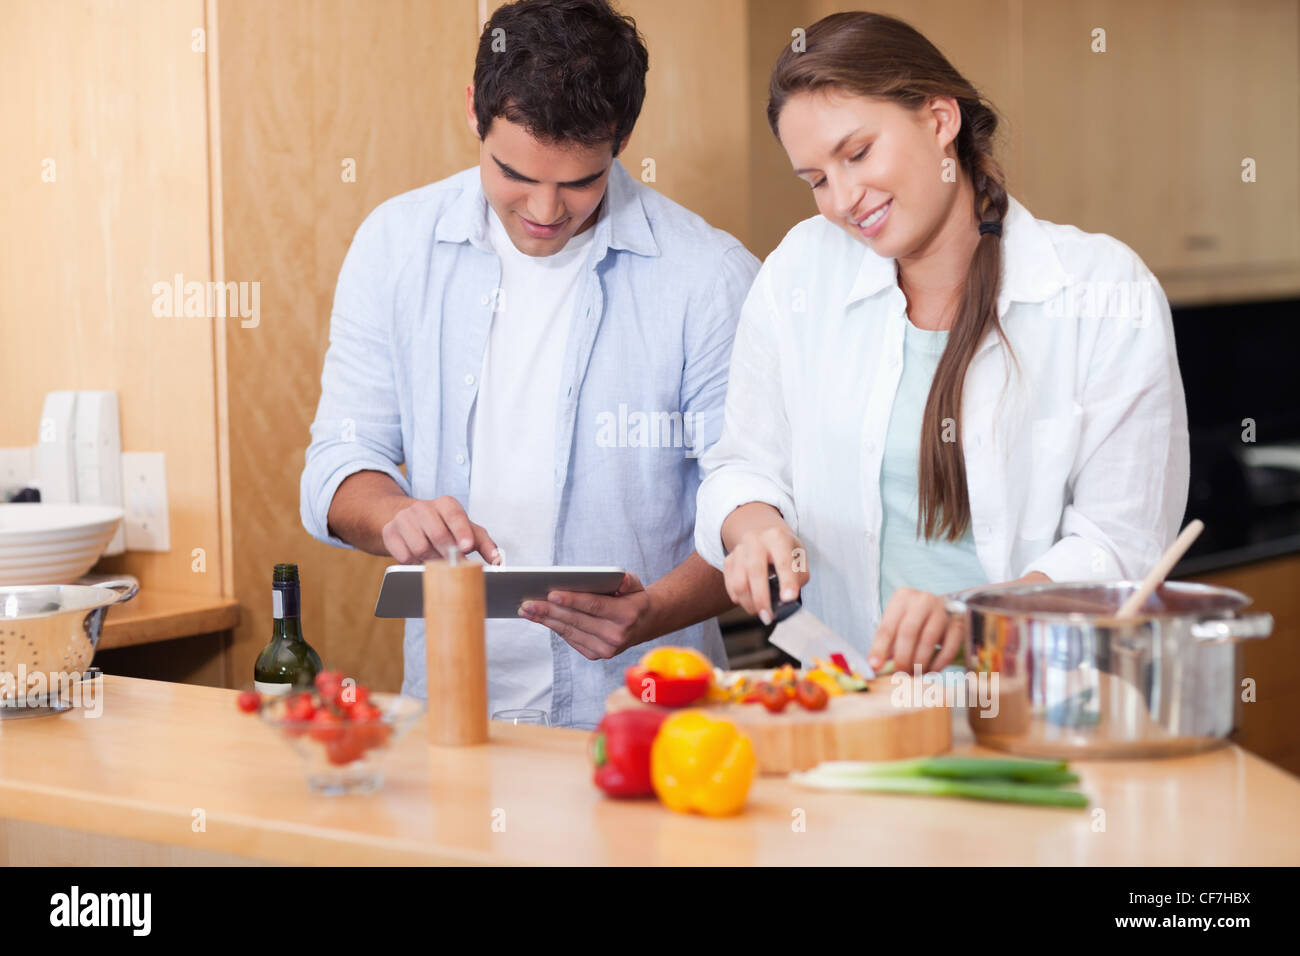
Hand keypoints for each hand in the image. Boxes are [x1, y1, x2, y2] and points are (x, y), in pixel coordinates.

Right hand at [380, 495, 499, 563]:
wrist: (409, 521)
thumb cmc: (444, 527)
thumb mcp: (467, 530)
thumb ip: (484, 544)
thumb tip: (498, 560)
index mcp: (446, 504)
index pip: (455, 515)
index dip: (461, 532)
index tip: (467, 546)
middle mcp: (424, 507)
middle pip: (438, 535)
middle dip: (447, 554)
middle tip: (452, 563)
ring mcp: (404, 518)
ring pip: (420, 548)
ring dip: (430, 560)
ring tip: (435, 558)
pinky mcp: (390, 532)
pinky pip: (403, 555)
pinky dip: (414, 563)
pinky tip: (419, 558)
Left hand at [519, 573, 651, 660]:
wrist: (645, 623)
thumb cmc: (633, 599)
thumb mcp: (635, 585)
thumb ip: (625, 580)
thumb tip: (613, 578)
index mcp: (626, 615)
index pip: (595, 606)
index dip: (572, 600)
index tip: (551, 594)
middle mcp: (616, 636)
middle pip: (577, 620)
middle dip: (550, 611)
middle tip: (528, 603)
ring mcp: (606, 649)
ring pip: (569, 631)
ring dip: (546, 620)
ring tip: (527, 610)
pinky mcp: (596, 655)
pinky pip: (570, 638)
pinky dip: (554, 627)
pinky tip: (540, 618)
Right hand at [721, 506, 807, 624]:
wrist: (764, 534)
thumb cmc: (786, 551)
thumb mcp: (800, 558)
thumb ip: (799, 577)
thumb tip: (788, 599)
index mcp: (777, 538)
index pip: (783, 562)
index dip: (787, 581)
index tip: (789, 598)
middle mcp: (755, 540)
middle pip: (755, 571)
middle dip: (761, 598)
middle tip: (768, 617)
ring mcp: (739, 550)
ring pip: (739, 582)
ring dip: (749, 603)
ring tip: (760, 612)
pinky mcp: (728, 560)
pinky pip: (730, 586)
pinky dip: (739, 599)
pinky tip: (750, 602)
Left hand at [867, 587, 963, 674]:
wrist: (944, 608)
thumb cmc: (913, 619)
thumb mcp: (897, 623)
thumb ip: (887, 643)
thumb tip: (877, 667)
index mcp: (902, 597)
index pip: (887, 626)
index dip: (879, 649)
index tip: (875, 666)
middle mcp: (923, 600)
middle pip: (908, 632)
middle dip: (902, 658)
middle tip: (899, 674)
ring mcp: (943, 610)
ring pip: (928, 641)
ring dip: (919, 663)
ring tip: (913, 674)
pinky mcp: (958, 624)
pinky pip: (948, 648)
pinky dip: (938, 664)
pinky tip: (930, 671)